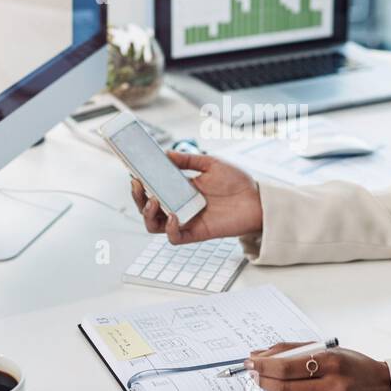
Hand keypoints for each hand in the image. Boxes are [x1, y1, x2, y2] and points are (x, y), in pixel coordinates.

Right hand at [130, 151, 262, 244]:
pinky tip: (174, 216)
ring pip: (155, 225)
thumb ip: (188, 159)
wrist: (258, 199)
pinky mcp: (196, 233)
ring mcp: (186, 219)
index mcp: (180, 188)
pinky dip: (170, 229)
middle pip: (147, 207)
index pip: (152, 187)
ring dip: (148, 214)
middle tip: (137, 184)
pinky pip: (174, 237)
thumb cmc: (238, 182)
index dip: (140, 182)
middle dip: (137, 197)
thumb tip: (166, 153)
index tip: (132, 170)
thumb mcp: (211, 163)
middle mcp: (180, 205)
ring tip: (153, 200)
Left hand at [246, 342, 390, 390]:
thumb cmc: (357, 368)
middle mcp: (333, 387)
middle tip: (254, 374)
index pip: (286, 367)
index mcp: (332, 363)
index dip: (263, 365)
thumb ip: (295, 351)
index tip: (251, 362)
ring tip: (271, 386)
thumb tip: (261, 355)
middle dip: (262, 380)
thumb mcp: (330, 351)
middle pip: (283, 388)